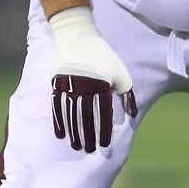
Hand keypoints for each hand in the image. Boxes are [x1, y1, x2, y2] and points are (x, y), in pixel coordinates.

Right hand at [49, 7, 137, 153]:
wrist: (78, 37)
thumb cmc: (103, 56)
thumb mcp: (120, 72)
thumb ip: (127, 94)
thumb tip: (131, 115)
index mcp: (102, 84)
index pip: (103, 113)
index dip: (103, 130)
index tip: (103, 145)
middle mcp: (85, 86)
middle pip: (86, 117)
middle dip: (88, 136)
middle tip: (89, 151)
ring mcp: (69, 85)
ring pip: (71, 114)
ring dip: (74, 132)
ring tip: (77, 146)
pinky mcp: (57, 83)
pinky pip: (57, 107)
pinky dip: (59, 121)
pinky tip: (61, 134)